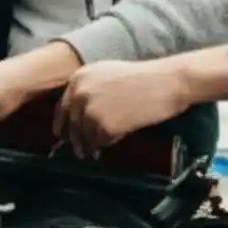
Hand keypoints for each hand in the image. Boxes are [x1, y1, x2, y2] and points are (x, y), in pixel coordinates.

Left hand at [53, 60, 189, 158]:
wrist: (166, 82)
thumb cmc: (144, 78)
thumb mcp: (107, 73)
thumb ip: (89, 88)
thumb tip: (79, 111)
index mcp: (78, 78)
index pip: (62, 106)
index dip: (62, 123)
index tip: (61, 135)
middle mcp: (79, 93)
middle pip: (71, 123)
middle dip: (74, 139)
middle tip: (78, 151)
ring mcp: (90, 110)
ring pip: (84, 135)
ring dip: (88, 146)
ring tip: (92, 154)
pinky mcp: (104, 126)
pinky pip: (100, 141)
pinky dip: (105, 145)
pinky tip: (110, 146)